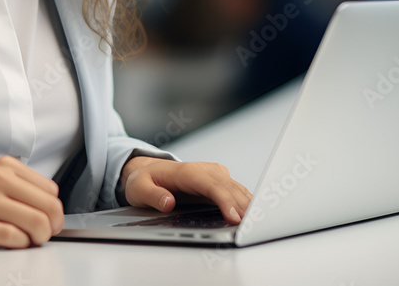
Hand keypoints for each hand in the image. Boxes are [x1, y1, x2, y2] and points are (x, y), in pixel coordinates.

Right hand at [0, 155, 63, 257]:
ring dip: (38, 238)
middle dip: (52, 228)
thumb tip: (54, 212)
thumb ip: (23, 188)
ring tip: (29, 241)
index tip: (48, 222)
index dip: (54, 212)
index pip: (51, 190)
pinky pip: (11, 236)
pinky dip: (19, 245)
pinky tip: (12, 243)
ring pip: (34, 221)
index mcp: (5, 166)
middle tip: (43, 236)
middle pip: (48, 207)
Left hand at [120, 156, 251, 224]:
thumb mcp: (138, 188)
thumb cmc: (143, 179)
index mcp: (187, 171)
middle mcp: (204, 170)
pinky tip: (254, 215)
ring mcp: (214, 174)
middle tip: (254, 227)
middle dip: (243, 206)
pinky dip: (247, 203)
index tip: (234, 217)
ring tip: (259, 224)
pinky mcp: (219, 181)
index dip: (225, 201)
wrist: (146, 170)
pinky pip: (237, 192)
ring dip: (249, 205)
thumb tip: (167, 203)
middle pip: (229, 188)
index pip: (211, 186)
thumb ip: (152, 196)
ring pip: (237, 189)